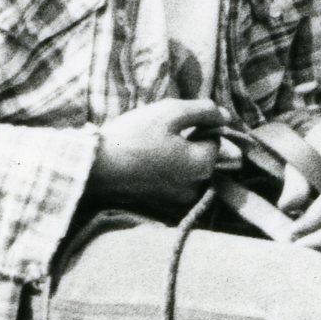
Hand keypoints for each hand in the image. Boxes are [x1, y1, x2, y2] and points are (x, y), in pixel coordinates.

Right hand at [88, 99, 226, 211]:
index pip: (214, 139)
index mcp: (203, 165)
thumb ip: (203, 110)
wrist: (94, 169)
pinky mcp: (159, 209)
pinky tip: (142, 166)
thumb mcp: (170, 112)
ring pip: (185, 173)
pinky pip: (169, 186)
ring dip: (174, 160)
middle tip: (158, 135)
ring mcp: (176, 203)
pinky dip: (161, 175)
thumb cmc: (133, 137)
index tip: (173, 122)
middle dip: (187, 145)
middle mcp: (195, 189)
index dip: (197, 126)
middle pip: (200, 159)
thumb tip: (226, 115)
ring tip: (148, 150)